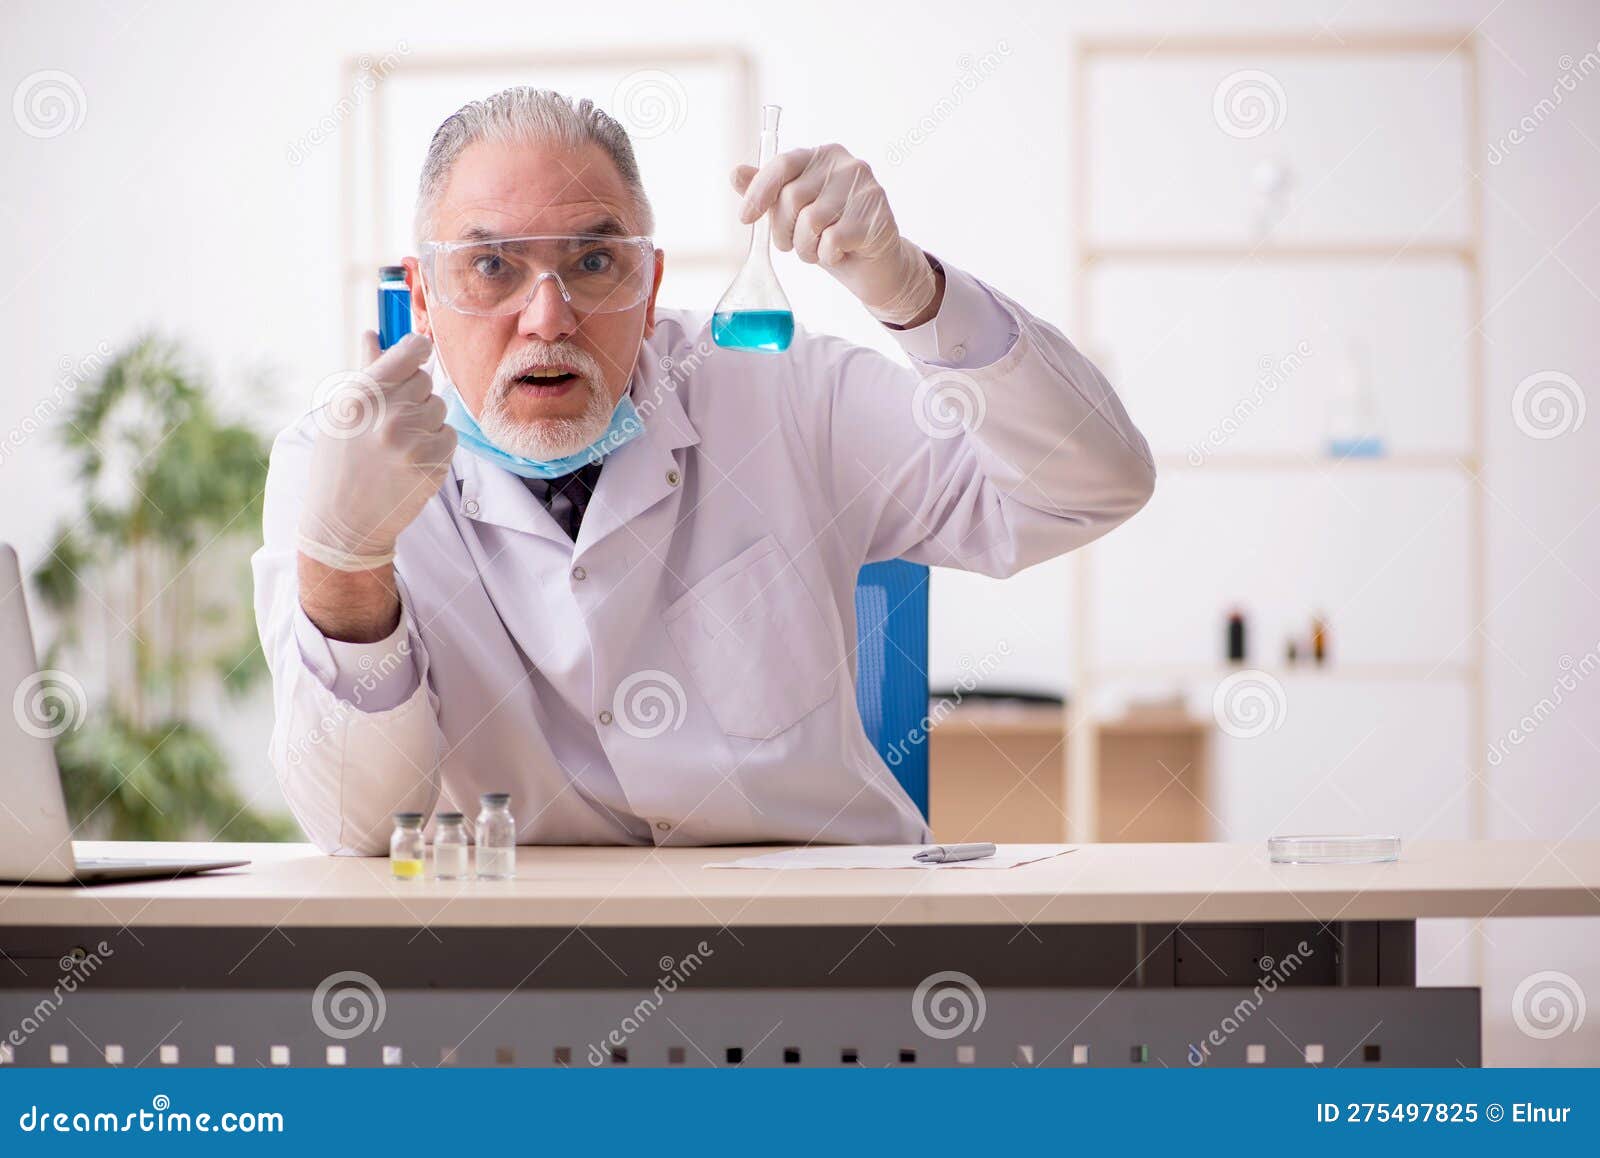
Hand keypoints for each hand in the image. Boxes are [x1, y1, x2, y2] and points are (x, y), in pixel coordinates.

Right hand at [297, 332, 455, 572]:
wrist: (344, 524)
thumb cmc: (339, 463)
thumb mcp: (340, 414)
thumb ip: (364, 372)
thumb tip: (374, 333)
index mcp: (361, 396)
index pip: (411, 352)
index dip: (417, 350)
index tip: (417, 355)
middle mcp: (389, 416)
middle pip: (426, 380)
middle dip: (413, 393)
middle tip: (392, 418)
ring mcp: (414, 442)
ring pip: (439, 408)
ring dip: (425, 420)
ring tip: (398, 442)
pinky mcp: (434, 464)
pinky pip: (449, 435)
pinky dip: (436, 444)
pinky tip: (411, 459)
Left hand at [732, 143, 939, 325]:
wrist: (875, 266)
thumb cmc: (832, 235)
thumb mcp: (795, 213)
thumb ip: (769, 192)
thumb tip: (735, 174)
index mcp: (823, 156)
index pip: (783, 164)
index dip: (759, 192)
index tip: (745, 218)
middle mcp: (846, 165)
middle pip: (792, 197)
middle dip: (784, 231)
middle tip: (795, 244)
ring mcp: (864, 189)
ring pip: (810, 222)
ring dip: (806, 248)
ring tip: (818, 250)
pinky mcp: (875, 217)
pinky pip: (831, 241)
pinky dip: (827, 256)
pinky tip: (839, 253)